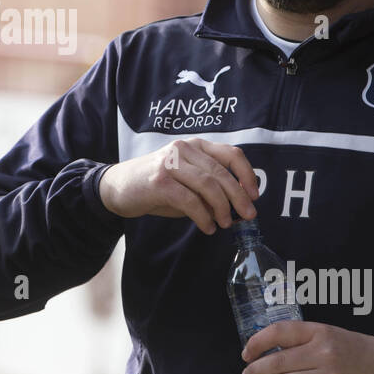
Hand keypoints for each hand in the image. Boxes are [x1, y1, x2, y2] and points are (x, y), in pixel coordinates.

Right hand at [98, 137, 259, 233]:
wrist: (118, 187)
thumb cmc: (157, 186)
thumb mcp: (186, 180)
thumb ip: (208, 187)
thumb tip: (237, 206)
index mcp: (195, 146)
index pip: (231, 154)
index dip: (247, 175)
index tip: (255, 196)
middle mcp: (184, 149)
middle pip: (221, 173)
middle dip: (239, 197)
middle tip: (247, 216)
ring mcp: (170, 163)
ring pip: (208, 186)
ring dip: (221, 208)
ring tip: (224, 224)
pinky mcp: (159, 181)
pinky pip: (190, 201)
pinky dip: (203, 217)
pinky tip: (207, 227)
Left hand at [240, 321, 373, 373]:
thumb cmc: (351, 349)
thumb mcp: (327, 333)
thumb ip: (300, 338)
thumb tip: (263, 351)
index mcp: (319, 332)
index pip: (280, 332)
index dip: (256, 342)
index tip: (246, 353)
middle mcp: (323, 354)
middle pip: (277, 362)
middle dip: (255, 371)